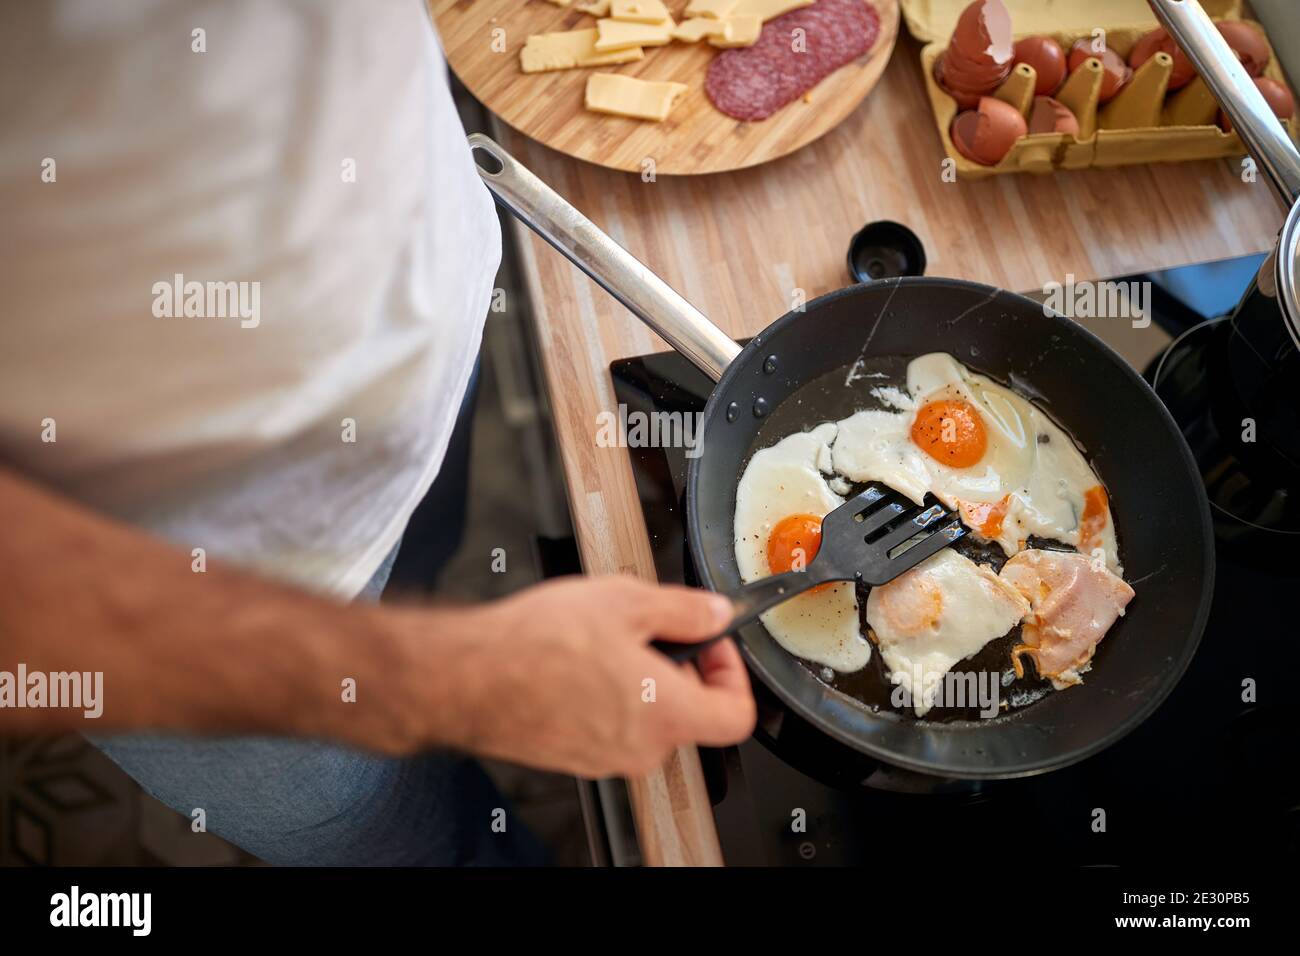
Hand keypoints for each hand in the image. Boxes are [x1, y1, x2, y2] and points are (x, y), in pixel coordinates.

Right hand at [412, 576, 755, 777]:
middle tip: (649, 629)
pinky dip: (604, 697)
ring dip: (638, 680)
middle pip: (689, 713)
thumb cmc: (535, 645)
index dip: (732, 672)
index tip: (710, 643)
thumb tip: (715, 613)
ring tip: (603, 640)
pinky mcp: (573, 757)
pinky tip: (574, 662)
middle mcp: (641, 748)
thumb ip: (685, 609)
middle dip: (678, 667)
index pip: (736, 714)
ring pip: (645, 718)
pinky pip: (608, 727)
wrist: (467, 677)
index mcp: (667, 712)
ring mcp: (604, 758)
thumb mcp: (625, 602)